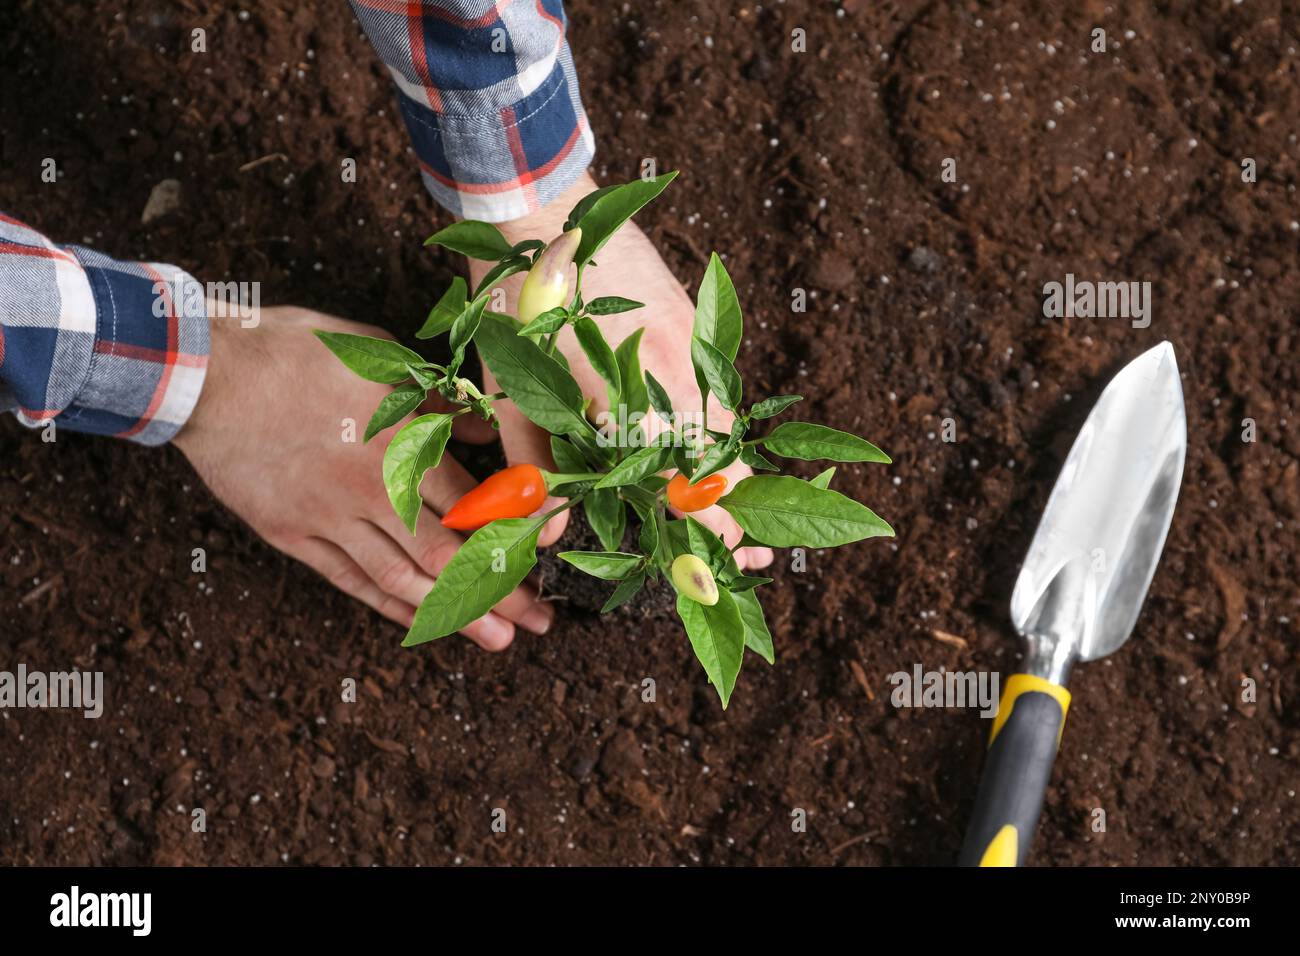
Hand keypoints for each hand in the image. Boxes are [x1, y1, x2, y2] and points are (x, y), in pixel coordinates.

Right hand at [173, 304, 553, 650]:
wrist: (205, 374)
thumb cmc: (297, 351)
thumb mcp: (381, 357)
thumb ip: (438, 403)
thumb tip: (486, 430)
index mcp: (401, 444)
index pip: (476, 506)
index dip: (515, 539)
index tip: (547, 562)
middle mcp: (372, 491)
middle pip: (448, 555)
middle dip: (500, 594)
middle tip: (539, 622)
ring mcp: (329, 519)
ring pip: (402, 578)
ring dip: (453, 614)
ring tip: (496, 639)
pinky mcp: (292, 535)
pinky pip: (350, 580)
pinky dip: (391, 604)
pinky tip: (421, 621)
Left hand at [468, 172, 773, 570]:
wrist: (542, 213)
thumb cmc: (516, 310)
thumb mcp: (511, 397)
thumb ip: (532, 471)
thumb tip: (547, 534)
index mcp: (627, 404)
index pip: (686, 485)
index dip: (709, 530)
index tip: (725, 564)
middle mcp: (675, 379)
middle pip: (726, 461)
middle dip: (739, 512)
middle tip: (750, 555)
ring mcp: (693, 345)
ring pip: (728, 423)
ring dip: (732, 469)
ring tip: (734, 508)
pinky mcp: (696, 319)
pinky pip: (721, 384)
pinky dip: (720, 421)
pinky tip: (710, 442)